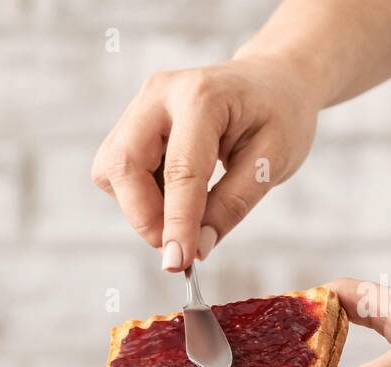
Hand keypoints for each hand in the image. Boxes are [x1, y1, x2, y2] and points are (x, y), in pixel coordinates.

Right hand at [91, 55, 320, 269]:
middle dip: (144, 216)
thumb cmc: (277, 114)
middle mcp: (160, 94)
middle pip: (124, 164)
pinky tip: (173, 191)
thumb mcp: (273, 161)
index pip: (181, 171)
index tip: (178, 263)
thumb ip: (232, 205)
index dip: (176, 223)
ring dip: (141, 206)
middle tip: (176, 244)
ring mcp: (140, 106)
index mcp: (202, 96)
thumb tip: (195, 248)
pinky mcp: (130, 123)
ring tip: (185, 208)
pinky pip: (116, 171)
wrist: (271, 80)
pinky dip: (139, 194)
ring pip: (113, 171)